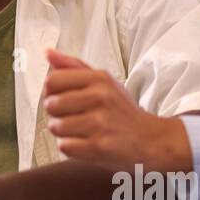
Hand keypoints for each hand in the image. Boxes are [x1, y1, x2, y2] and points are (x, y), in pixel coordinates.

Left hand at [42, 49, 191, 173]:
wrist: (152, 140)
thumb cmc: (121, 110)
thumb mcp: (104, 82)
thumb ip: (73, 66)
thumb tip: (47, 52)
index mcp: (99, 79)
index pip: (52, 80)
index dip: (52, 92)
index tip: (63, 98)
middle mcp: (100, 97)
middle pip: (50, 104)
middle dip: (56, 114)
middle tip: (74, 117)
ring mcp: (100, 123)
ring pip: (55, 126)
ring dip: (63, 132)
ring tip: (80, 131)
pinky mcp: (99, 147)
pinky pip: (64, 146)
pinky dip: (71, 147)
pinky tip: (86, 143)